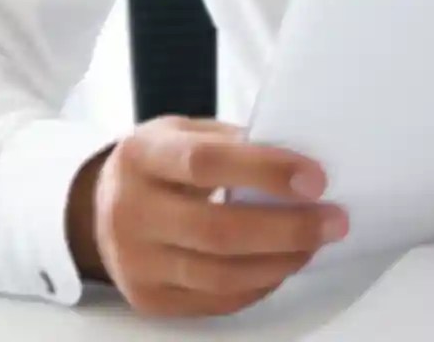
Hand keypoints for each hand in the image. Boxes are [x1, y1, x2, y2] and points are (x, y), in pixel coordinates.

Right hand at [68, 116, 347, 316]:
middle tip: (333, 220)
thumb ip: (233, 143)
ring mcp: (135, 262)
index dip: (265, 172)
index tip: (315, 179)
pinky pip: (216, 300)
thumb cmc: (159, 165)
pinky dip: (259, 284)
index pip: (206, 164)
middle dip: (287, 228)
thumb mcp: (183, 133)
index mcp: (140, 156)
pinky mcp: (149, 299)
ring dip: (281, 261)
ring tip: (315, 242)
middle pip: (217, 230)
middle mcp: (130, 211)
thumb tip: (300, 167)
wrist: (99, 209)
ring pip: (220, 274)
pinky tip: (282, 264)